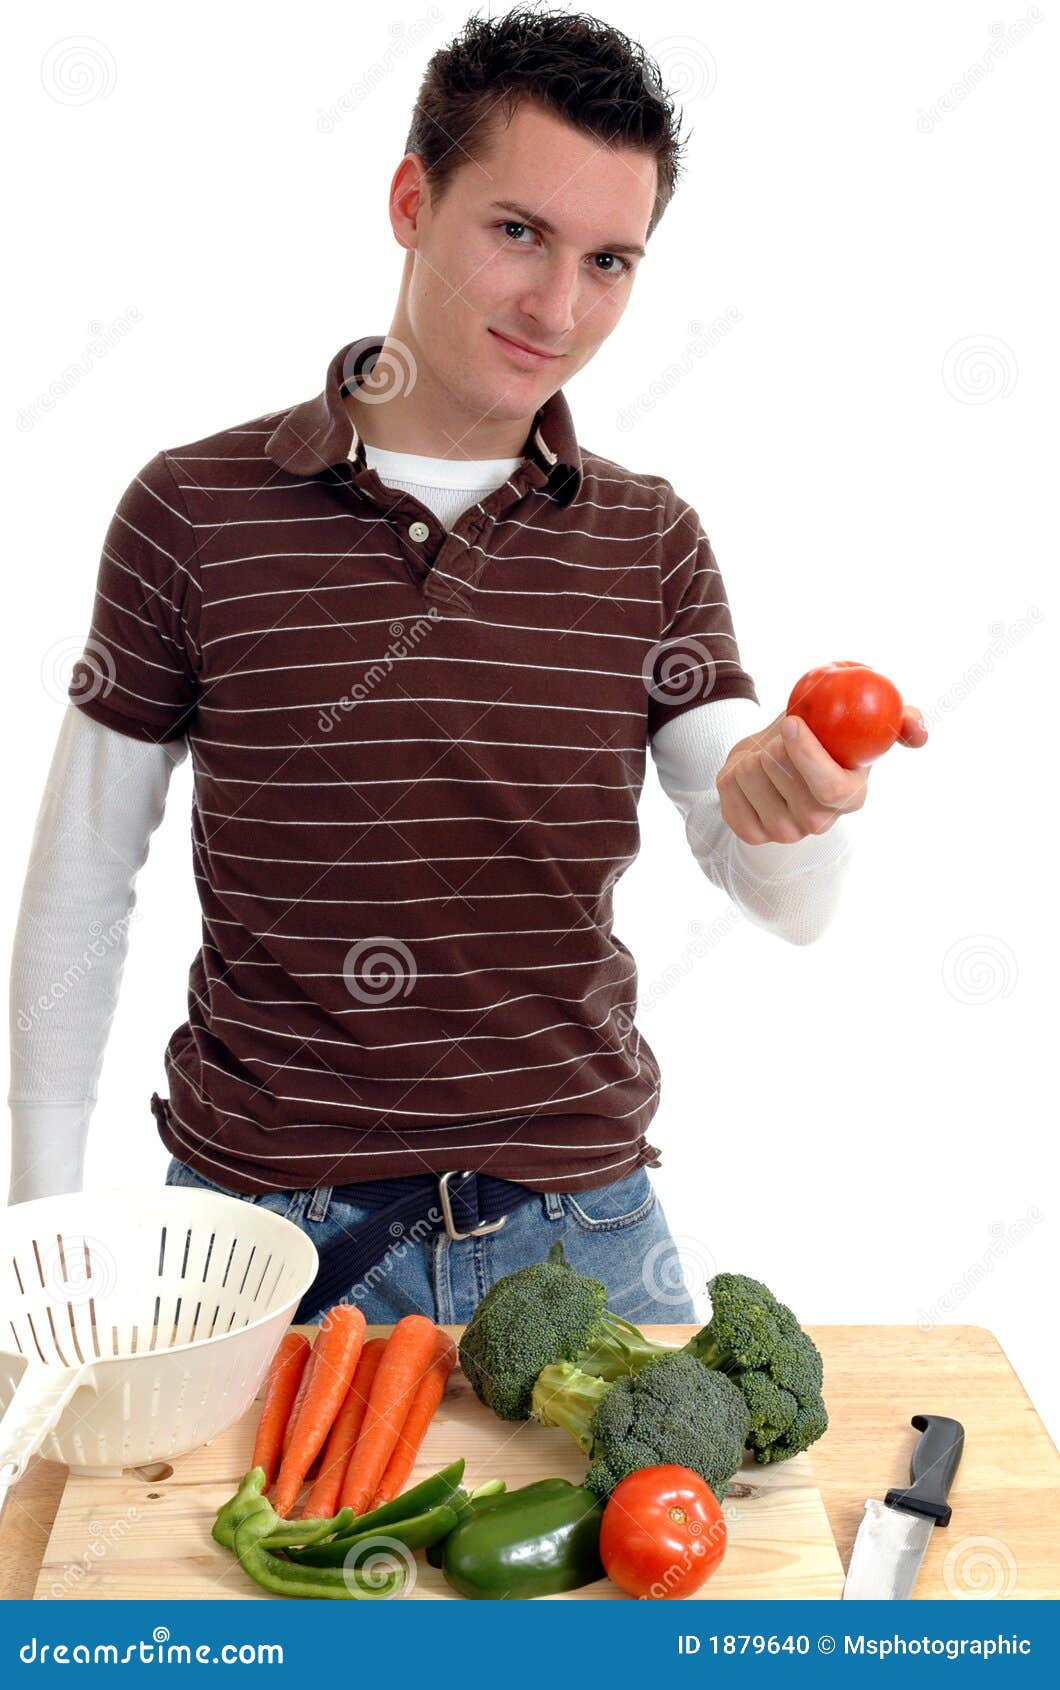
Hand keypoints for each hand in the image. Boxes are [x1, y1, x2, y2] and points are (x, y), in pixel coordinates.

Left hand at [716, 704, 926, 844]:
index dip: (807, 758)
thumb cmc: (827, 729)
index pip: (829, 789)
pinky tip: (749, 771)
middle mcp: (819, 822)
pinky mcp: (751, 832)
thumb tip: (918, 730)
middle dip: (776, 746)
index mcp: (850, 797)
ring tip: (768, 752)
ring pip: (752, 780)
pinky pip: (728, 793)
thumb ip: (899, 718)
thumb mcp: (864, 713)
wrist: (779, 748)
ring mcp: (784, 831)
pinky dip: (732, 770)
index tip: (791, 723)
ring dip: (752, 754)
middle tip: (781, 734)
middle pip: (785, 780)